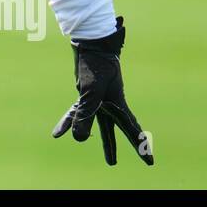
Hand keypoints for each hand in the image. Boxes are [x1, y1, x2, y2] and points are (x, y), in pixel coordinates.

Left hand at [52, 16, 153, 165]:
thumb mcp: (89, 92)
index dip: (139, 146)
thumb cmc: (95, 65)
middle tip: (123, 162)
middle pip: (114, 130)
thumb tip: (78, 140)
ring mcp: (97, 99)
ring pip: (96, 124)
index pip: (131, 130)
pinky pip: (75, 112)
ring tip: (111, 161)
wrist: (90, 44)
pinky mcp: (84, 94)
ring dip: (96, 138)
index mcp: (117, 104)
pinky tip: (57, 134)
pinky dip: (67, 122)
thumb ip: (84, 115)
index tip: (150, 161)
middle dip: (115, 147)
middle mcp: (109, 104)